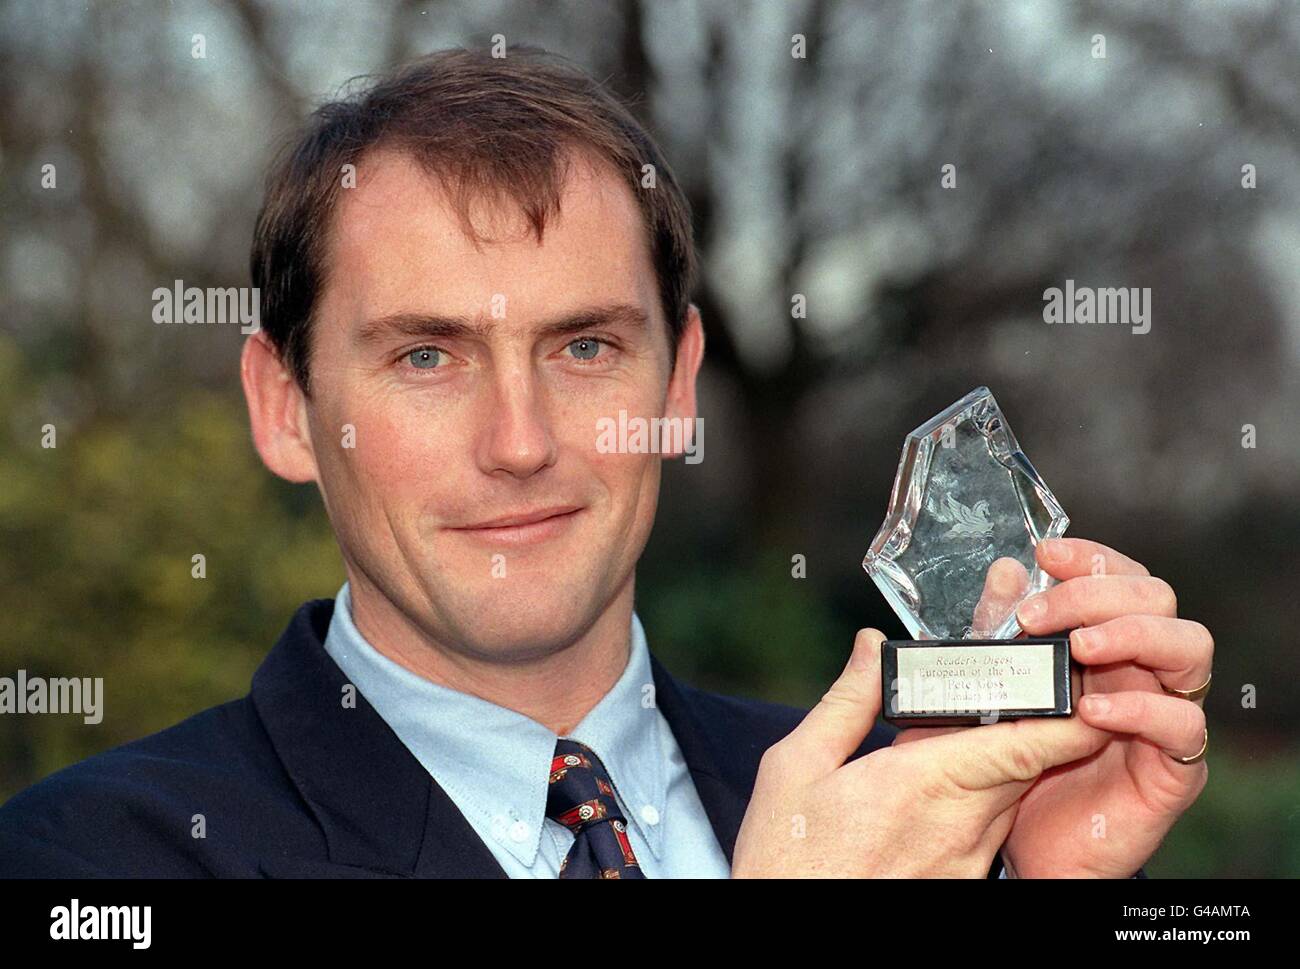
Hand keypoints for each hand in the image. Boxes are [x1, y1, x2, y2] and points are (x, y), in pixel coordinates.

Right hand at [731, 628, 1109, 876]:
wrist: (794, 928)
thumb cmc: (787, 857)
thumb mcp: (797, 765)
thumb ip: (846, 701)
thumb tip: (872, 650)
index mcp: (922, 784)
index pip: (1020, 745)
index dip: (1061, 716)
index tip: (1080, 687)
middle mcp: (958, 825)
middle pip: (1023, 764)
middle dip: (1033, 725)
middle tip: (1025, 688)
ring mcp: (964, 859)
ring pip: (1007, 796)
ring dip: (1005, 763)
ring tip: (973, 733)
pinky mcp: (959, 881)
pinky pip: (987, 829)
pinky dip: (981, 800)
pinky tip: (943, 790)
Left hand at [999, 537, 1210, 876]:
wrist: (1026, 846)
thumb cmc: (1014, 761)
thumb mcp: (994, 689)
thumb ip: (1000, 633)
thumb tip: (1005, 571)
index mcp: (1105, 642)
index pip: (1121, 578)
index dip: (1092, 558)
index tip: (1047, 554)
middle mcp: (1142, 670)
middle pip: (1158, 599)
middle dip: (1098, 593)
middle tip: (1042, 615)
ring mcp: (1164, 714)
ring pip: (1190, 647)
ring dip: (1133, 635)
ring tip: (1080, 647)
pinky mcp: (1174, 767)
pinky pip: (1183, 725)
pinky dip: (1141, 710)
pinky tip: (1094, 709)